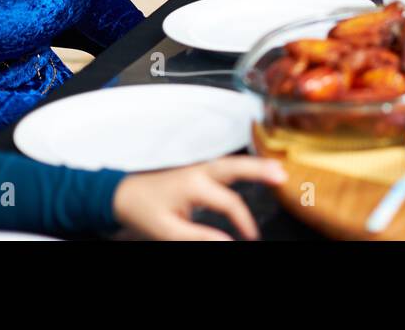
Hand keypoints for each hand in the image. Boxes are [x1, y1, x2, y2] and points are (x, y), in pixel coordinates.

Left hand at [111, 156, 287, 239]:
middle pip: (236, 166)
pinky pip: (225, 165)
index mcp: (194, 184)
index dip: (244, 221)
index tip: (252, 237)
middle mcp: (199, 169)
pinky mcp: (197, 168)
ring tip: (277, 169)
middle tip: (282, 175)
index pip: (229, 202)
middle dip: (260, 169)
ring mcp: (199, 166)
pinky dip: (243, 167)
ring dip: (255, 164)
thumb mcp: (168, 230)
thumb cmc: (143, 211)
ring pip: (232, 162)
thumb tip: (229, 242)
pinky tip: (256, 169)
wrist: (122, 193)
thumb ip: (199, 236)